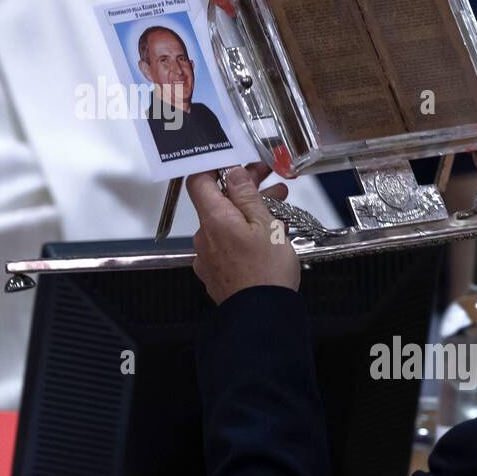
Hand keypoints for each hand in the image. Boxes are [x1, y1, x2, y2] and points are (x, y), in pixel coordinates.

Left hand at [186, 162, 300, 304]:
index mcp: (214, 219)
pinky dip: (245, 233)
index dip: (214, 165)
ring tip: (278, 204)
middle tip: (267, 179)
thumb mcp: (265, 223)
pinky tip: (269, 233)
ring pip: (226, 222)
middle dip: (242, 187)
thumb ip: (246, 194)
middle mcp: (204, 236)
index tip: (233, 159)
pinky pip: (227, 243)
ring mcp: (208, 255)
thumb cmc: (266, 273)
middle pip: (217, 201)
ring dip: (249, 210)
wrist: (263, 316)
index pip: (198, 180)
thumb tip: (233, 172)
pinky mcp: (216, 271)